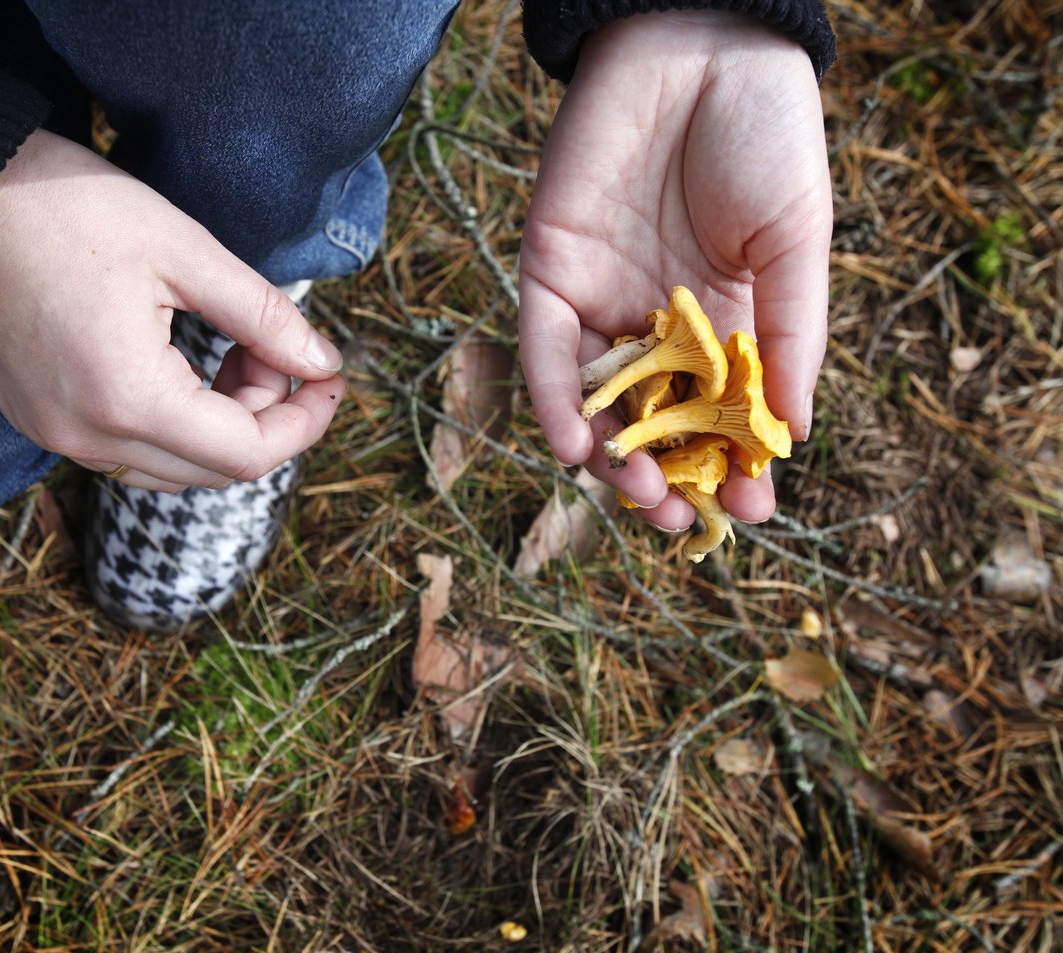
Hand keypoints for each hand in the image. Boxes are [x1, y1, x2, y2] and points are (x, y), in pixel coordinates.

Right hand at [0, 130, 345, 491]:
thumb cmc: (75, 207)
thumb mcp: (187, 251)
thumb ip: (264, 318)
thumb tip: (323, 363)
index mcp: (126, 397)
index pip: (246, 455)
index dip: (305, 422)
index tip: (332, 377)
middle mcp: (84, 436)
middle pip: (212, 470)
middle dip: (266, 417)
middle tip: (276, 345)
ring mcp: (53, 435)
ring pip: (171, 469)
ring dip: (220, 426)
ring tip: (233, 349)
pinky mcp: (36, 420)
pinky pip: (127, 452)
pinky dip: (173, 425)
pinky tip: (185, 367)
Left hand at [518, 11, 830, 529]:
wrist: (701, 46)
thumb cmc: (764, 136)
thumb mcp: (795, 244)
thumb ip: (789, 335)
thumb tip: (792, 432)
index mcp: (725, 325)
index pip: (722, 417)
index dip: (733, 467)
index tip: (752, 511)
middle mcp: (658, 327)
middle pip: (653, 426)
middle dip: (666, 478)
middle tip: (681, 516)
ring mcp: (602, 304)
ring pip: (596, 405)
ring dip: (611, 460)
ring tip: (640, 493)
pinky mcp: (550, 275)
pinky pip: (545, 355)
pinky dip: (556, 403)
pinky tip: (577, 445)